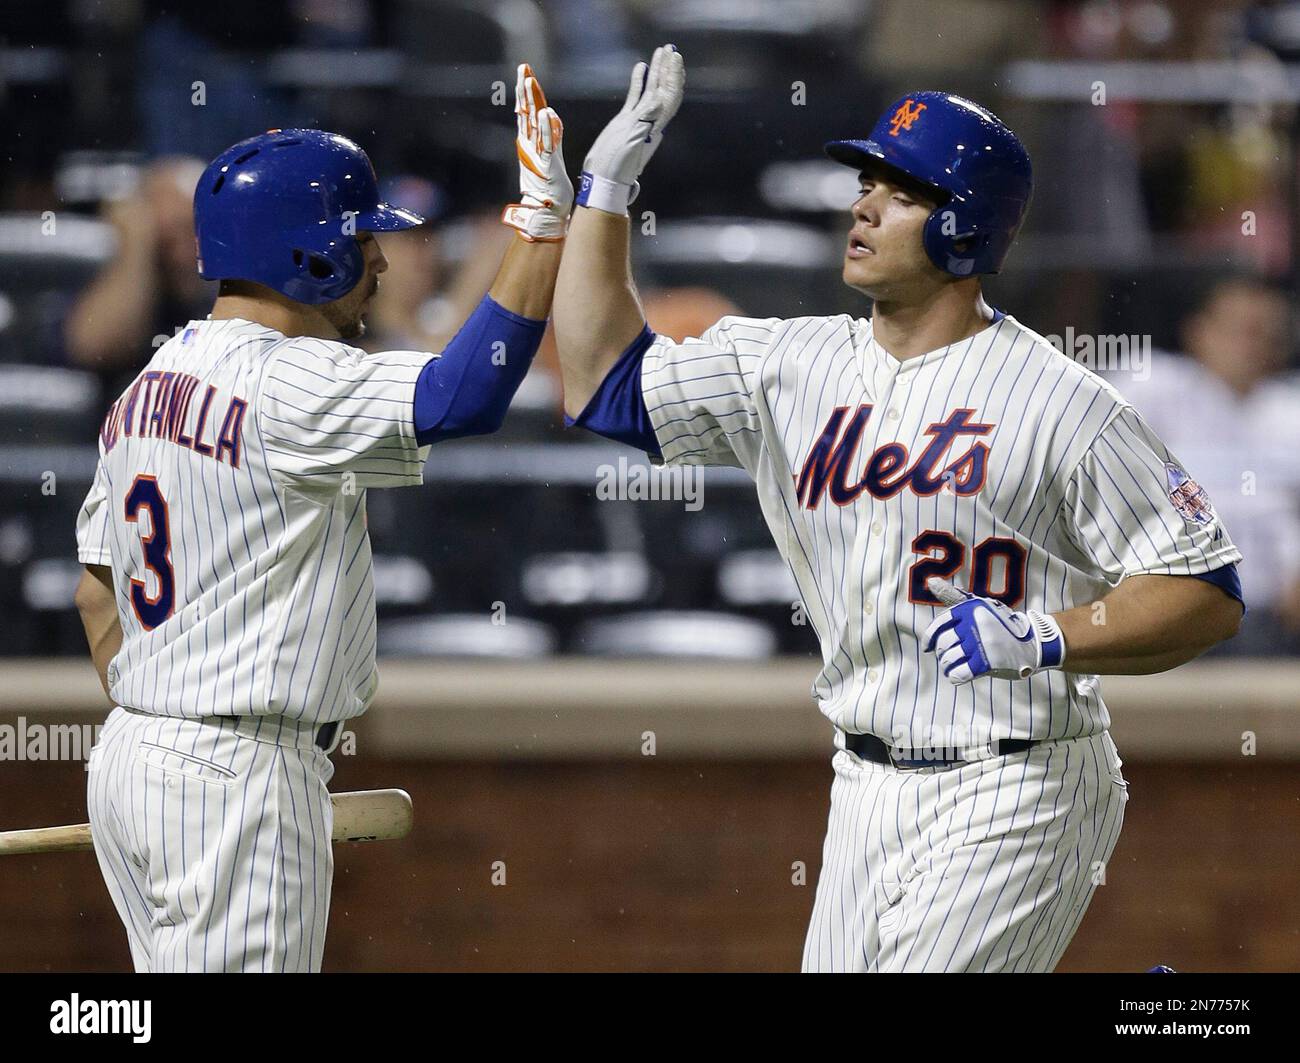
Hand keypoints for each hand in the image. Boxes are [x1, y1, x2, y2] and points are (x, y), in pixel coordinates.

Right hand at [501, 63, 572, 242]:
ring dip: (532, 101)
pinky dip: (547, 128)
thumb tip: (552, 116)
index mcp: (530, 143)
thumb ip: (551, 136)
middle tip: (523, 68)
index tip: (526, 73)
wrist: (546, 212)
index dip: (527, 92)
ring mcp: (537, 154)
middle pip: (527, 111)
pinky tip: (546, 111)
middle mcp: (530, 145)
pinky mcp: (548, 164)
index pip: (528, 112)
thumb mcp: (550, 156)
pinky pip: (548, 143)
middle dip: (525, 89)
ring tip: (530, 81)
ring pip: (533, 122)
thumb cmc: (549, 187)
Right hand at [576, 44, 684, 215]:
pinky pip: (636, 97)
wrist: (604, 179)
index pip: (669, 96)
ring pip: (651, 91)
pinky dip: (639, 82)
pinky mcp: (625, 122)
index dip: (673, 77)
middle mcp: (649, 121)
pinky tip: (641, 68)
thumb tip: (658, 103)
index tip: (675, 59)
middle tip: (671, 49)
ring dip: (657, 71)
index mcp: (653, 126)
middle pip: (663, 90)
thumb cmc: (616, 166)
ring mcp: (638, 120)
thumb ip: (644, 122)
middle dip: (668, 70)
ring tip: (660, 52)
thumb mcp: (631, 143)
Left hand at [922, 577, 1065, 683]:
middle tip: (952, 656)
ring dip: (949, 666)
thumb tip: (932, 581)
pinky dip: (955, 676)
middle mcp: (974, 624)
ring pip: (948, 660)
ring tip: (956, 666)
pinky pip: (958, 674)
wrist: (1034, 643)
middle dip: (944, 654)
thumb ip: (954, 596)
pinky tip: (960, 675)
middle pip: (943, 644)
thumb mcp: (979, 606)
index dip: (929, 638)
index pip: (939, 625)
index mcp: (970, 610)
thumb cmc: (1001, 624)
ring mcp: (981, 644)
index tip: (928, 648)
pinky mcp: (987, 663)